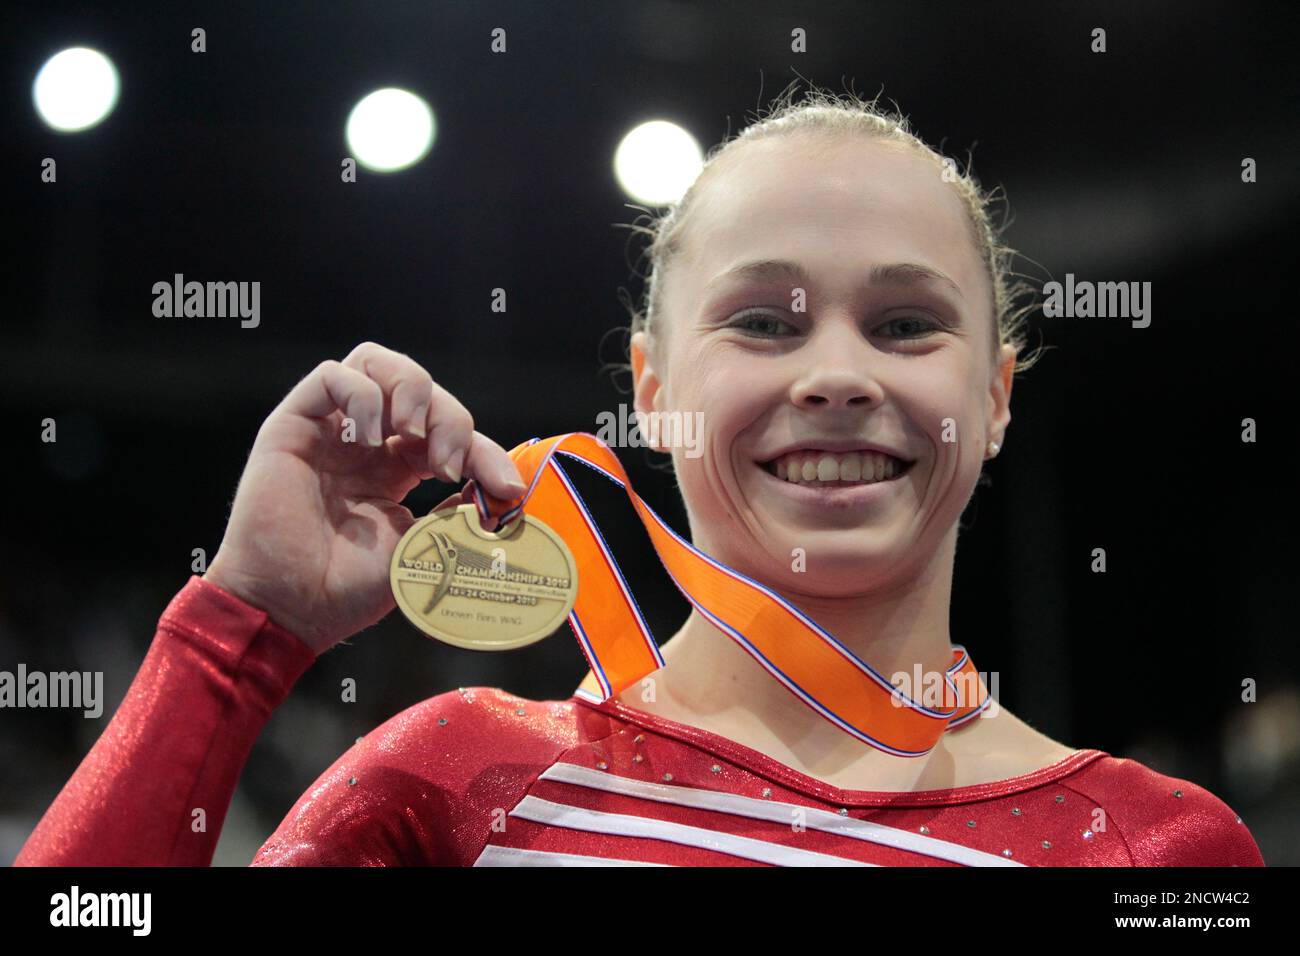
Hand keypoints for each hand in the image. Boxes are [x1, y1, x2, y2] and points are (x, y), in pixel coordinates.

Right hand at [203, 341, 526, 653]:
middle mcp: (364, 444)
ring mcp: (329, 432)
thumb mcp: (422, 547)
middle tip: (449, 466)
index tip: (505, 487)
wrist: (291, 609)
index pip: (449, 434)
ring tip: (414, 435)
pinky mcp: (293, 426)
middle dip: (450, 420)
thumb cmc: (346, 588)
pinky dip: (363, 395)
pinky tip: (372, 439)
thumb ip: (457, 512)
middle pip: (421, 392)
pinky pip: (331, 376)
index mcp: (394, 469)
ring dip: (411, 389)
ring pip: (376, 363)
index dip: (483, 451)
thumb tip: (500, 489)